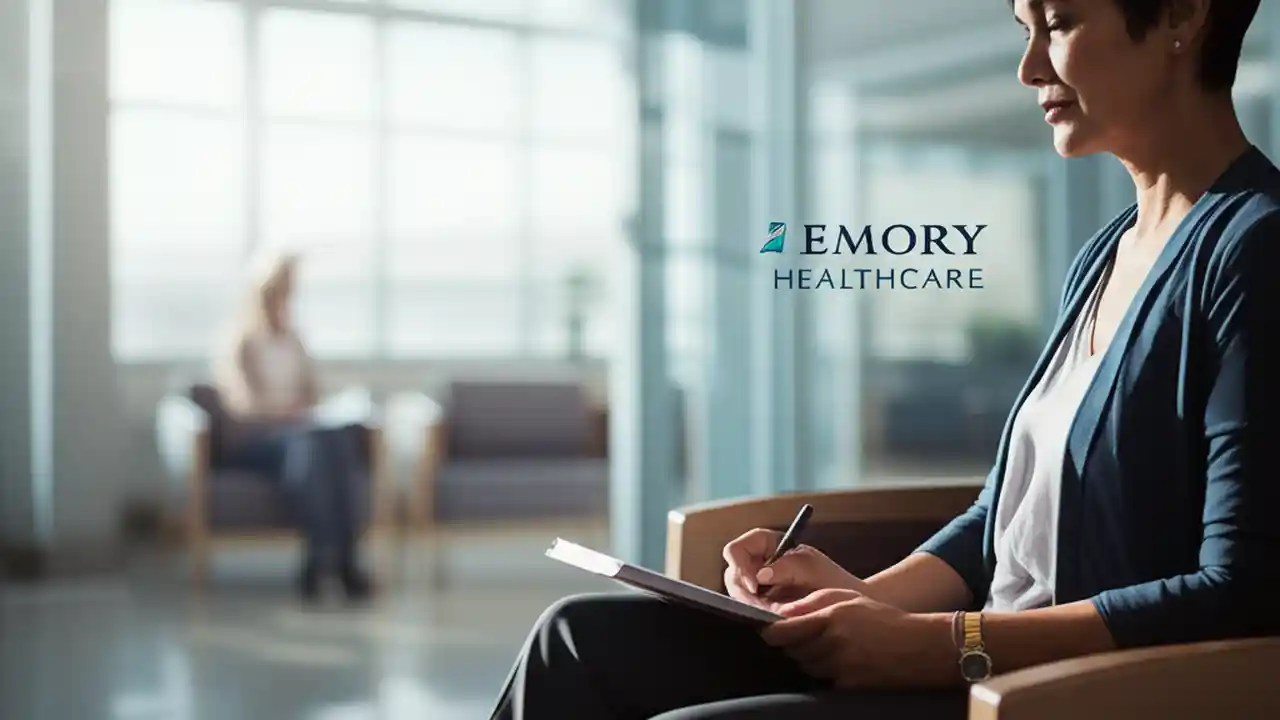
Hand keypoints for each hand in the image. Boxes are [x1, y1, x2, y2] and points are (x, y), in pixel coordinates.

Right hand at [722, 529, 867, 609]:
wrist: (847, 606)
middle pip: (733, 574)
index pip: (737, 549)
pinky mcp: (762, 608)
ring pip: (738, 595)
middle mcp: (757, 564)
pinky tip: (775, 621)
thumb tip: (761, 576)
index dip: (739, 565)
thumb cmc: (832, 581)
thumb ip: (787, 567)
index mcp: (766, 545)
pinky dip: (759, 616)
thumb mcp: (813, 568)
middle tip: (763, 609)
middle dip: (744, 593)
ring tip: (776, 615)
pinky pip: (750, 611)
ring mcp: (758, 587)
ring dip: (752, 607)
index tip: (755, 585)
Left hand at [759, 589, 956, 688]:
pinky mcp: (847, 685)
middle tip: (802, 635)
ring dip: (808, 657)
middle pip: (792, 650)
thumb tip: (781, 612)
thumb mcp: (846, 598)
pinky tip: (839, 660)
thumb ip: (812, 603)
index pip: (783, 632)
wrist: (917, 646)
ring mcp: (840, 667)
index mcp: (831, 618)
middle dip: (792, 643)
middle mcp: (833, 644)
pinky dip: (824, 670)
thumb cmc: (881, 618)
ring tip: (826, 645)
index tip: (767, 630)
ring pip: (806, 665)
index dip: (770, 632)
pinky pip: (823, 678)